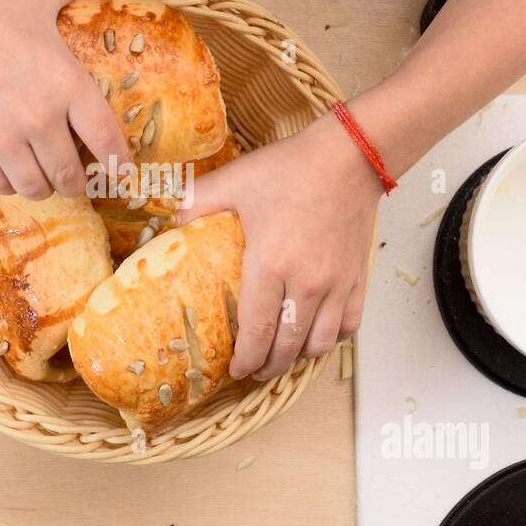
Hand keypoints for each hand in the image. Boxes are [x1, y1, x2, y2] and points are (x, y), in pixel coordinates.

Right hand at [0, 0, 130, 199]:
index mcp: (68, 84)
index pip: (106, 139)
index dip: (118, 163)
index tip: (122, 172)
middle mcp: (41, 118)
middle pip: (71, 175)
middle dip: (78, 184)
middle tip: (77, 181)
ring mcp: (5, 138)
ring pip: (37, 187)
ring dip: (45, 187)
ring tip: (44, 180)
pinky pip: (1, 184)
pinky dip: (11, 184)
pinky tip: (12, 174)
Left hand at [178, 114, 383, 379]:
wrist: (351, 156)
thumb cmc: (293, 168)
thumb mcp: (233, 181)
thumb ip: (195, 203)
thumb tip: (167, 223)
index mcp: (271, 265)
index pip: (256, 330)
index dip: (244, 358)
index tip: (234, 369)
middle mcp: (306, 283)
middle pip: (286, 346)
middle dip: (267, 366)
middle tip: (254, 369)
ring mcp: (336, 284)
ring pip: (319, 343)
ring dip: (298, 357)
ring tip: (283, 356)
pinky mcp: (358, 278)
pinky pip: (348, 325)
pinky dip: (331, 338)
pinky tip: (317, 334)